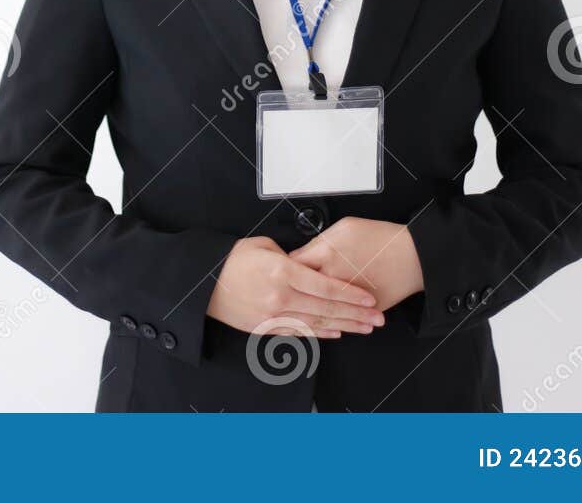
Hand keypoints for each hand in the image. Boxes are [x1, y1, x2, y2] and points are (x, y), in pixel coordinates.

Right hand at [206, 235, 385, 338]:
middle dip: (356, 314)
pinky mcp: (265, 328)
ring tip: (364, 328)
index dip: (351, 293)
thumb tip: (309, 264)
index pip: (326, 285)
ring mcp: (273, 315)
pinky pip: (298, 332)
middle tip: (377, 318)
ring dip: (343, 327)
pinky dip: (319, 334)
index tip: (370, 298)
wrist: (204, 282)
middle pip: (327, 307)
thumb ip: (291, 257)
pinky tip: (335, 333)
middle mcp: (281, 297)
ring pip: (316, 323)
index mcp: (283, 272)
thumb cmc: (232, 260)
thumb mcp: (264, 246)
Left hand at [289, 217, 423, 312]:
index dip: (283, 269)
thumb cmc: (381, 238)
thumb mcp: (344, 227)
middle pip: (300, 291)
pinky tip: (320, 324)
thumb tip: (302, 254)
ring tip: (295, 313)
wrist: (412, 255)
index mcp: (326, 255)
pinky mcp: (360, 312)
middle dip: (290, 294)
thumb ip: (318, 242)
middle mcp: (334, 279)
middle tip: (284, 293)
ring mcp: (348, 299)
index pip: (291, 266)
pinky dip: (330, 322)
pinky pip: (340, 320)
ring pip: (318, 311)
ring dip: (305, 313)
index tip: (281, 272)